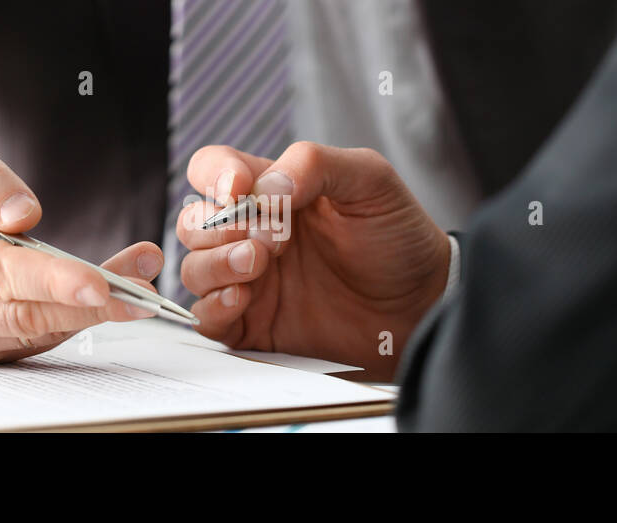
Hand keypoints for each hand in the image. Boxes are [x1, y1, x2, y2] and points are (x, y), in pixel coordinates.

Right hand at [0, 139, 163, 364]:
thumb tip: (24, 215)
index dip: (47, 280)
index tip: (97, 282)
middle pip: (24, 315)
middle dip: (89, 306)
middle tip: (145, 291)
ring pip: (39, 332)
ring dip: (98, 311)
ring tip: (145, 281)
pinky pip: (39, 339)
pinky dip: (82, 316)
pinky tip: (119, 291)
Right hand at [177, 142, 450, 379]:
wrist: (422, 304)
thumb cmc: (399, 238)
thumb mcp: (369, 180)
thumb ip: (314, 164)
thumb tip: (265, 186)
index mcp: (273, 193)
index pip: (214, 170)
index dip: (214, 177)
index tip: (238, 191)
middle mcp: (253, 235)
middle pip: (194, 222)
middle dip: (215, 227)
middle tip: (262, 239)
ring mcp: (251, 281)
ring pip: (194, 268)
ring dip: (215, 264)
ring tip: (257, 265)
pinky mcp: (254, 326)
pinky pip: (207, 319)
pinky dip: (214, 307)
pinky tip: (243, 299)